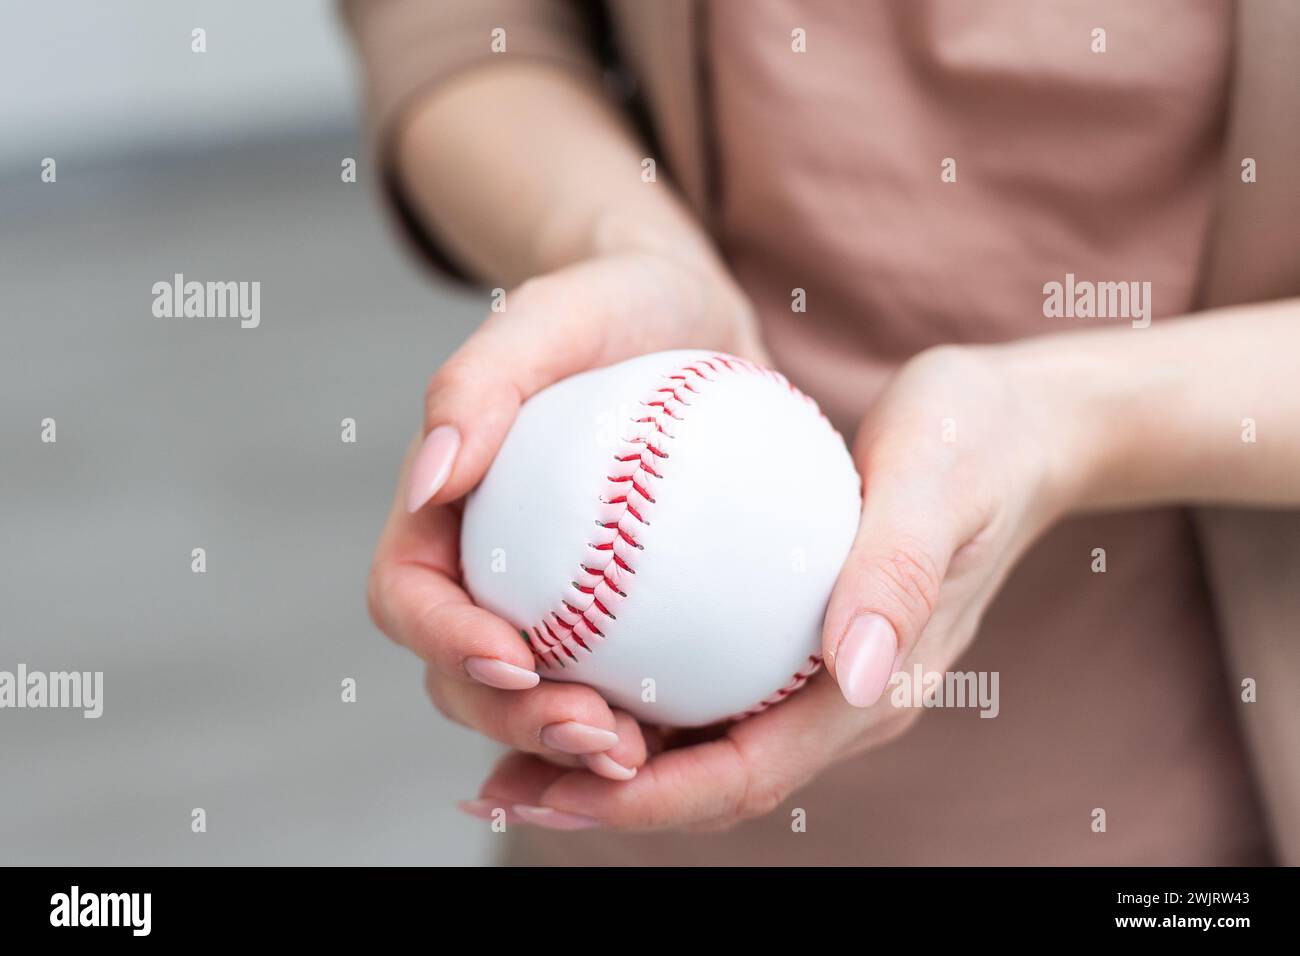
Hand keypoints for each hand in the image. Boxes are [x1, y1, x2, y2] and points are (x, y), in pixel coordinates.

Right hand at [367, 244, 765, 783]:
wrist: (691, 322)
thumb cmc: (615, 305)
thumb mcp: (554, 312)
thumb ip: (480, 380)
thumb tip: (428, 478)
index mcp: (441, 514)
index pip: (408, 597)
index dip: (444, 641)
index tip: (516, 659)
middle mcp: (484, 570)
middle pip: (463, 675)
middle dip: (514, 723)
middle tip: (599, 735)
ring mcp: (550, 603)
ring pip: (534, 701)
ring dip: (573, 744)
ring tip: (643, 754)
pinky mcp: (619, 619)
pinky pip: (616, 685)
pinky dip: (640, 724)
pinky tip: (698, 734)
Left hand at [470, 345, 1077, 829]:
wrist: (1019, 428)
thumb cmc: (978, 440)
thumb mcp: (939, 479)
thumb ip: (899, 570)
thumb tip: (853, 674)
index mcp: (877, 687)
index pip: (750, 773)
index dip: (651, 799)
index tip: (559, 787)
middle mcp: (844, 701)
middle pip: (710, 778)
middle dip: (605, 797)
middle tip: (500, 786)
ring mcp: (821, 676)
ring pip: (700, 743)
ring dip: (604, 759)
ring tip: (505, 750)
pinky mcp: (799, 639)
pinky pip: (706, 687)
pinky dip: (633, 696)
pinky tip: (564, 663)